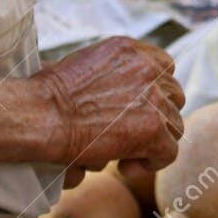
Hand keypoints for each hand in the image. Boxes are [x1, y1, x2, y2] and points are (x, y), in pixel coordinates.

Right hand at [37, 37, 185, 171]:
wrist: (43, 114)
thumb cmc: (46, 95)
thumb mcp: (79, 64)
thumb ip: (106, 73)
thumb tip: (110, 97)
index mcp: (129, 50)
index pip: (162, 67)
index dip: (153, 92)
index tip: (134, 109)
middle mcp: (147, 68)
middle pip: (172, 95)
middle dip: (156, 116)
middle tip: (130, 134)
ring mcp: (154, 98)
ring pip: (174, 124)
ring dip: (153, 141)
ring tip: (125, 155)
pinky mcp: (152, 128)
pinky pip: (168, 151)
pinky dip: (150, 163)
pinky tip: (125, 167)